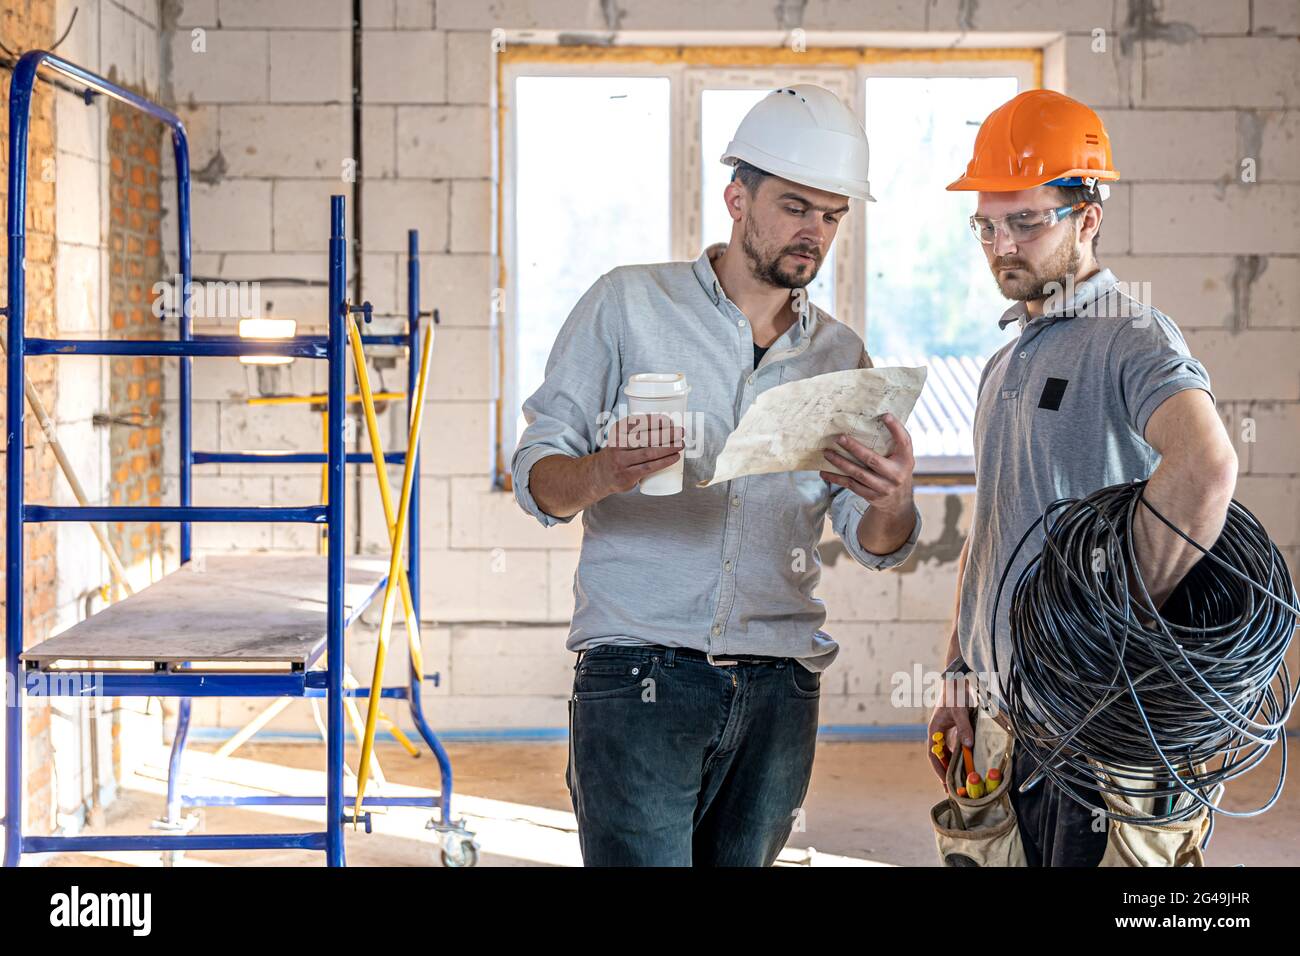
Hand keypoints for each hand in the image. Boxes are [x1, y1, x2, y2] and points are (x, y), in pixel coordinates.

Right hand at [592, 413, 684, 495]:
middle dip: (665, 433)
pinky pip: (649, 467)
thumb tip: (665, 425)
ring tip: (681, 444)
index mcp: (617, 432)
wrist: (599, 475)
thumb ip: (635, 431)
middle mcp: (617, 445)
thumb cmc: (617, 454)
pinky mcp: (627, 475)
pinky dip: (664, 462)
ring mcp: (622, 461)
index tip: (669, 420)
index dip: (654, 420)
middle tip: (681, 431)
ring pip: (649, 453)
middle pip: (645, 437)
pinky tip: (674, 458)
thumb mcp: (619, 438)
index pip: (637, 422)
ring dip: (668, 448)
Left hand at [819, 413, 914, 517]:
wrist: (898, 501)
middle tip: (839, 438)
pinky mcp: (871, 495)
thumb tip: (878, 417)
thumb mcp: (901, 457)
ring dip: (840, 462)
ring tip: (827, 453)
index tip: (885, 415)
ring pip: (858, 473)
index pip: (904, 441)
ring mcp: (883, 487)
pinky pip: (850, 485)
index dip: (896, 428)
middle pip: (872, 459)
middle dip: (854, 448)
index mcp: (906, 460)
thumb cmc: (896, 470)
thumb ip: (894, 442)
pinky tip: (824, 472)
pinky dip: (836, 478)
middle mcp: (896, 474)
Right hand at [927, 668, 973, 784]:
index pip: (933, 755)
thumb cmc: (954, 692)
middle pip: (941, 757)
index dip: (938, 769)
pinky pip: (958, 746)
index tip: (945, 783)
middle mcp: (940, 733)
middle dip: (946, 773)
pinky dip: (962, 756)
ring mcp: (948, 731)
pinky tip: (969, 764)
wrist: (958, 678)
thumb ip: (964, 728)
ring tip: (961, 782)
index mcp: (934, 730)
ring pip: (950, 753)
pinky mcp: (957, 729)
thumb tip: (968, 745)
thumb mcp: (959, 710)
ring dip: (954, 766)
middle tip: (953, 790)